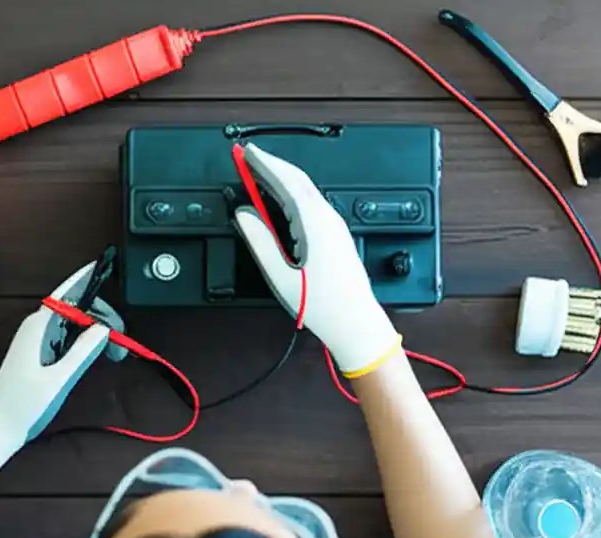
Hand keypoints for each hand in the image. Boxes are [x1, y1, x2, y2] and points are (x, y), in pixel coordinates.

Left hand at [0, 263, 111, 476]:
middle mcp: (35, 328)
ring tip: (114, 348)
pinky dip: (81, 340)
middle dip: (98, 315)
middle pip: (71, 308)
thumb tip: (102, 329)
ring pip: (70, 323)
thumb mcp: (58, 379)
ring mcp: (35, 340)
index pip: (65, 295)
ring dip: (92, 329)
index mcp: (37, 328)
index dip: (84, 281)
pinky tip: (95, 351)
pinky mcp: (37, 353)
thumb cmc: (23, 405)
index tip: (100, 268)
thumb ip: (82, 352)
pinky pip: (63, 336)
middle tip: (120, 337)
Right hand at [233, 144, 400, 376]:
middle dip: (272, 165)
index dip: (265, 163)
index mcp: (316, 224)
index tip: (247, 153)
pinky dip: (291, 194)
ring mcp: (335, 227)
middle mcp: (329, 220)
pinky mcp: (336, 236)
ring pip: (306, 191)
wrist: (356, 323)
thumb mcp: (282, 276)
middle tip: (248, 157)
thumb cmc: (324, 306)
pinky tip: (280, 200)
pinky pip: (311, 205)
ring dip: (281, 178)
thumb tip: (244, 216)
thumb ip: (260, 242)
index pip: (288, 181)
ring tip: (259, 174)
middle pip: (298, 181)